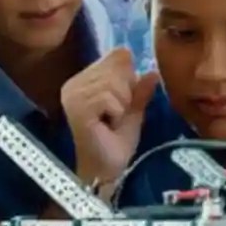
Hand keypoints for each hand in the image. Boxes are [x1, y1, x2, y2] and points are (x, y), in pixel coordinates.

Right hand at [61, 47, 159, 186]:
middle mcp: (74, 83)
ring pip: (114, 82)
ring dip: (121, 104)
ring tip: (112, 120)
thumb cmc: (116, 142)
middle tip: (117, 114)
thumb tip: (153, 71)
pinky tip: (107, 124)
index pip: (117, 55)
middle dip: (126, 92)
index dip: (128, 76)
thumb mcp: (133, 111)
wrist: (107, 169)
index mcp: (84, 79)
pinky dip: (116, 111)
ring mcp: (73, 95)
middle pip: (117, 66)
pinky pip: (108, 97)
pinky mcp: (76, 108)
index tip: (124, 100)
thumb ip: (140, 90)